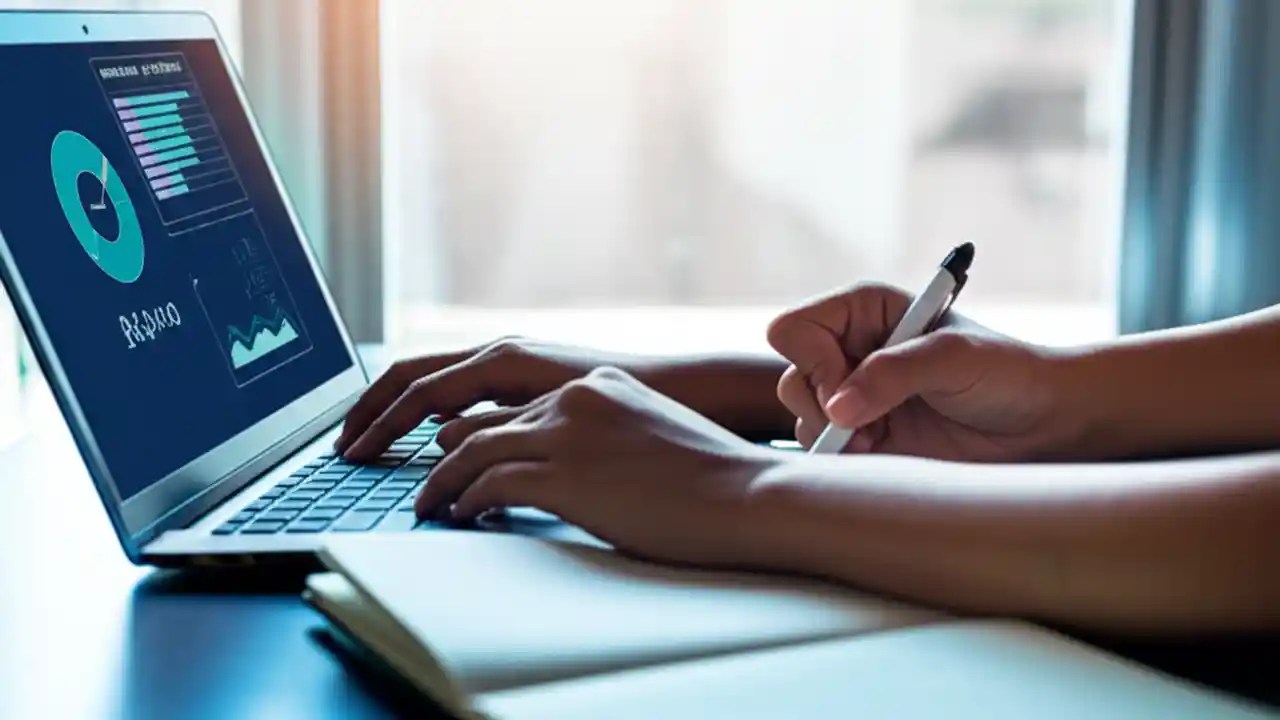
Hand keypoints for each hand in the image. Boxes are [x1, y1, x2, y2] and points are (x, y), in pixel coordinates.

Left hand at [415, 367, 780, 566]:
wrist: (748, 495)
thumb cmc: (711, 480)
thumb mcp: (648, 436)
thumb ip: (600, 435)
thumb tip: (562, 466)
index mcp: (595, 385)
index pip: (515, 406)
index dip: (477, 433)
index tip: (455, 454)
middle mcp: (574, 398)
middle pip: (483, 423)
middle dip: (444, 454)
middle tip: (424, 479)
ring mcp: (567, 434)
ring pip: (473, 451)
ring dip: (442, 481)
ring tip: (429, 504)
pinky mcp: (564, 475)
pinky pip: (489, 485)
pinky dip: (465, 502)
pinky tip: (461, 516)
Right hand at [767, 283, 1075, 460]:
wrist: (1040, 425)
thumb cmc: (1006, 373)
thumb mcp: (953, 358)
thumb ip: (892, 374)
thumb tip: (838, 409)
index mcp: (863, 311)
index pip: (795, 329)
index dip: (813, 361)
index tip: (849, 388)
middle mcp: (850, 349)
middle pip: (791, 376)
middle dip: (820, 405)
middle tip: (865, 423)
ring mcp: (854, 395)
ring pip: (800, 416)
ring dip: (831, 435)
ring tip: (879, 438)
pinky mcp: (862, 436)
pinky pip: (821, 449)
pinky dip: (841, 458)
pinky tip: (880, 453)